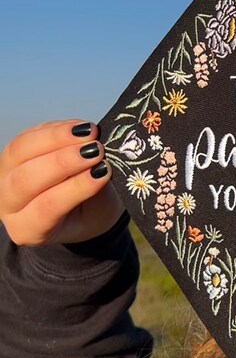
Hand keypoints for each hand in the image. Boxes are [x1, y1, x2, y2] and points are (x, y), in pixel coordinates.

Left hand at [0, 120, 125, 246]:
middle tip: (95, 150)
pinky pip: (28, 136)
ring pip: (21, 151)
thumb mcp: (98, 212)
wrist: (77, 207)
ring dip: (57, 138)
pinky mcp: (11, 154)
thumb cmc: (88, 213)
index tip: (103, 171)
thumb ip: (95, 190)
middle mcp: (8, 205)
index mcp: (28, 230)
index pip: (47, 207)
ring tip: (89, 132)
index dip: (75, 187)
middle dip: (63, 161)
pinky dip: (56, 129)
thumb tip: (101, 161)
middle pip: (26, 179)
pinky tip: (81, 128)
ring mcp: (4, 177)